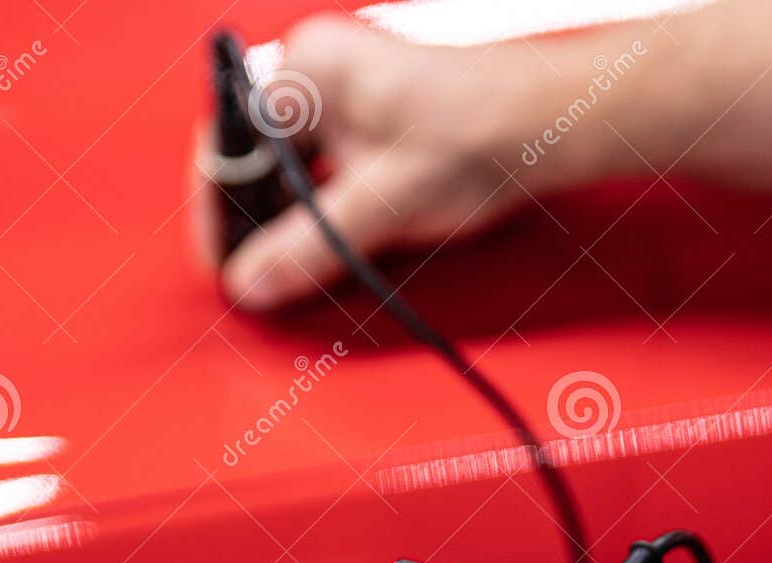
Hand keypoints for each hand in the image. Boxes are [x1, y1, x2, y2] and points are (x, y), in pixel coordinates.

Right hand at [199, 16, 597, 309]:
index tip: (221, 265)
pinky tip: (331, 245)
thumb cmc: (482, 134)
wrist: (554, 124)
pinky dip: (320, 211)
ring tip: (291, 268)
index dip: (217, 213)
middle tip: (255, 278)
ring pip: (289, 170)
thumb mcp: (380, 208)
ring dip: (289, 221)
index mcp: (307, 71)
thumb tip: (253, 282)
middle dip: (254, 222)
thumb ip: (308, 249)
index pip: (227, 143)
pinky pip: (323, 170)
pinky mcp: (374, 122)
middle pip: (256, 158)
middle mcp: (320, 74)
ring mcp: (347, 96)